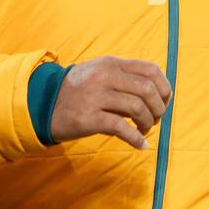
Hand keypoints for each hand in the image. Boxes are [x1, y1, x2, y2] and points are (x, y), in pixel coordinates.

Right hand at [49, 56, 171, 149]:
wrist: (43, 104)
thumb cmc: (78, 91)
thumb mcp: (99, 73)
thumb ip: (125, 77)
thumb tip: (157, 94)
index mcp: (111, 63)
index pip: (151, 70)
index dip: (164, 88)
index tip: (164, 102)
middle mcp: (104, 76)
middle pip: (147, 90)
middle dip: (158, 108)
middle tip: (155, 119)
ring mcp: (96, 96)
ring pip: (137, 108)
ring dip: (147, 123)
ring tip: (144, 130)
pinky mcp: (88, 118)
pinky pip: (122, 128)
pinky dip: (136, 138)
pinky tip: (140, 144)